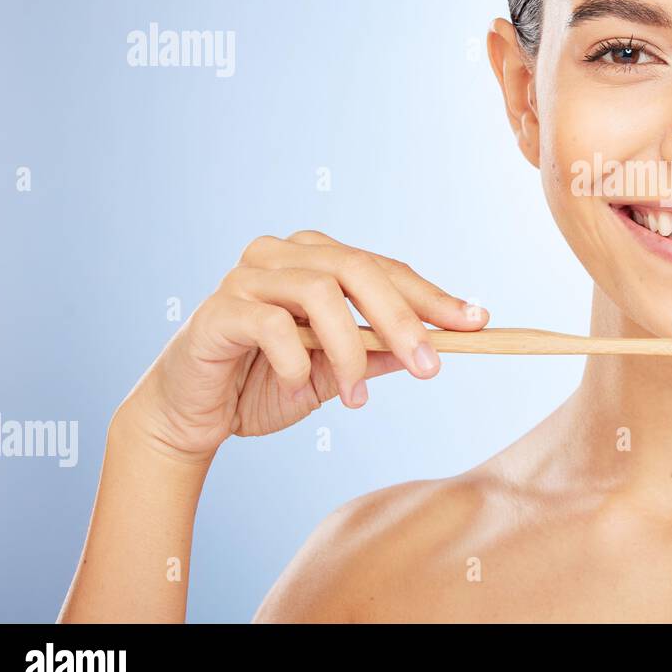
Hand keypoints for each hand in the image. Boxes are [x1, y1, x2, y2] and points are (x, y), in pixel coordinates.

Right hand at [124, 229, 487, 460]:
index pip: (385, 269)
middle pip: (357, 269)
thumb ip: (380, 353)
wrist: (193, 416)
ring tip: (357, 399)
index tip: (478, 322)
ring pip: (319, 293)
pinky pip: (272, 325)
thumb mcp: (337, 372)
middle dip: (403, 318)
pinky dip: (297, 362)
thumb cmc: (267, 384)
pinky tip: (301, 390)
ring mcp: (247, 276)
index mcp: (316, 259)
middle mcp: (282, 255)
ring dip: (349, 351)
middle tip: (431, 367)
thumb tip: (439, 343)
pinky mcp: (219, 309)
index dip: (433, 296)